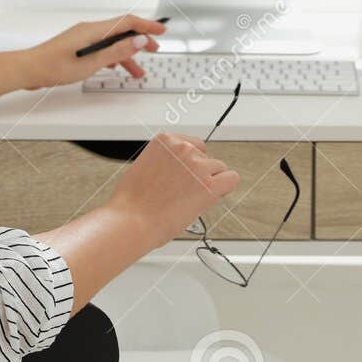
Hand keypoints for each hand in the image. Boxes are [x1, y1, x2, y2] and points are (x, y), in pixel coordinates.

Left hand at [18, 14, 166, 89]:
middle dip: (140, 40)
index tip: (161, 30)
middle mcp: (89, 30)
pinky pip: (101, 48)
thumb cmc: (52, 67)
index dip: (147, 26)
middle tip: (155, 50)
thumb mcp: (90, 63)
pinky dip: (113, 57)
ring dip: (127, 54)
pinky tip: (116, 68)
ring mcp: (82, 38)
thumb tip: (138, 41)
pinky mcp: (77, 47)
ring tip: (137, 72)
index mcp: (93, 30)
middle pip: (121, 31)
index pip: (127, 22)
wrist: (27, 70)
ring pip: (112, 43)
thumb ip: (116, 52)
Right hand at [107, 133, 239, 248]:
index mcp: (165, 140)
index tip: (185, 175)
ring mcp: (197, 165)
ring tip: (190, 198)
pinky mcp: (208, 185)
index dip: (190, 163)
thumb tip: (179, 168)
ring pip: (219, 169)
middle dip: (199, 173)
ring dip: (210, 182)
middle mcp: (183, 148)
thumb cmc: (131, 202)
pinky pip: (231, 179)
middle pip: (206, 157)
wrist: (130, 221)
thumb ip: (165, 161)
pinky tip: (215, 196)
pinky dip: (226, 188)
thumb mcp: (144, 166)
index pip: (193, 144)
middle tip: (184, 191)